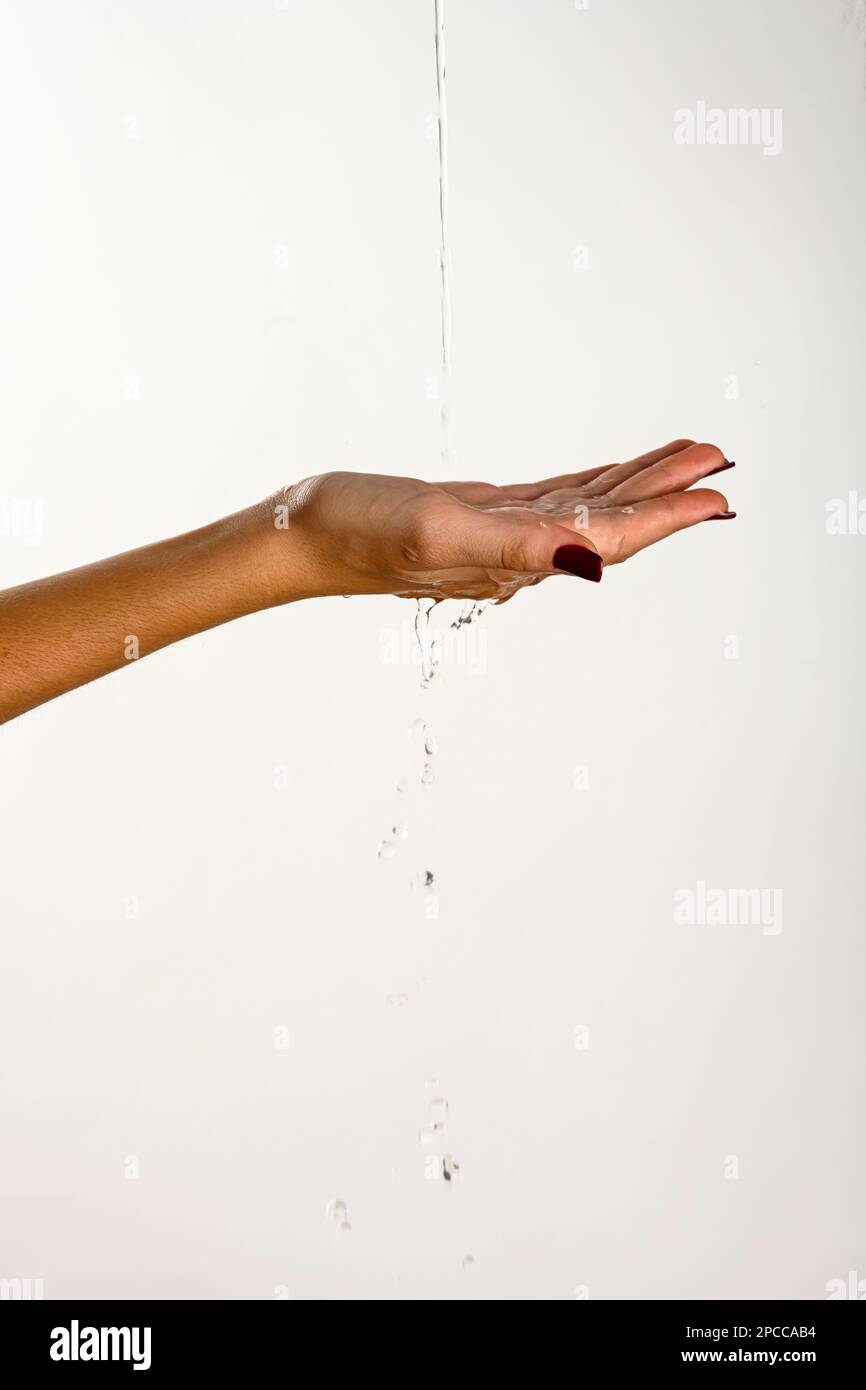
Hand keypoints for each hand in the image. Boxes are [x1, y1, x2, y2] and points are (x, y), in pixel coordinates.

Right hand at [266, 439, 734, 603]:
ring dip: (638, 483)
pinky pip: (553, 497)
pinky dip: (591, 481)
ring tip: (686, 457)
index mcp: (516, 558)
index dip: (667, 517)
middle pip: (611, 522)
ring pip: (586, 506)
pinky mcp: (479, 515)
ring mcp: (500, 535)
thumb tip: (590, 564)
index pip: (609, 538)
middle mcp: (518, 552)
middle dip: (667, 495)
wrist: (301, 535)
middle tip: (718, 462)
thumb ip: (515, 547)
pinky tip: (613, 472)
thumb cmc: (357, 533)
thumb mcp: (437, 530)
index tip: (719, 494)